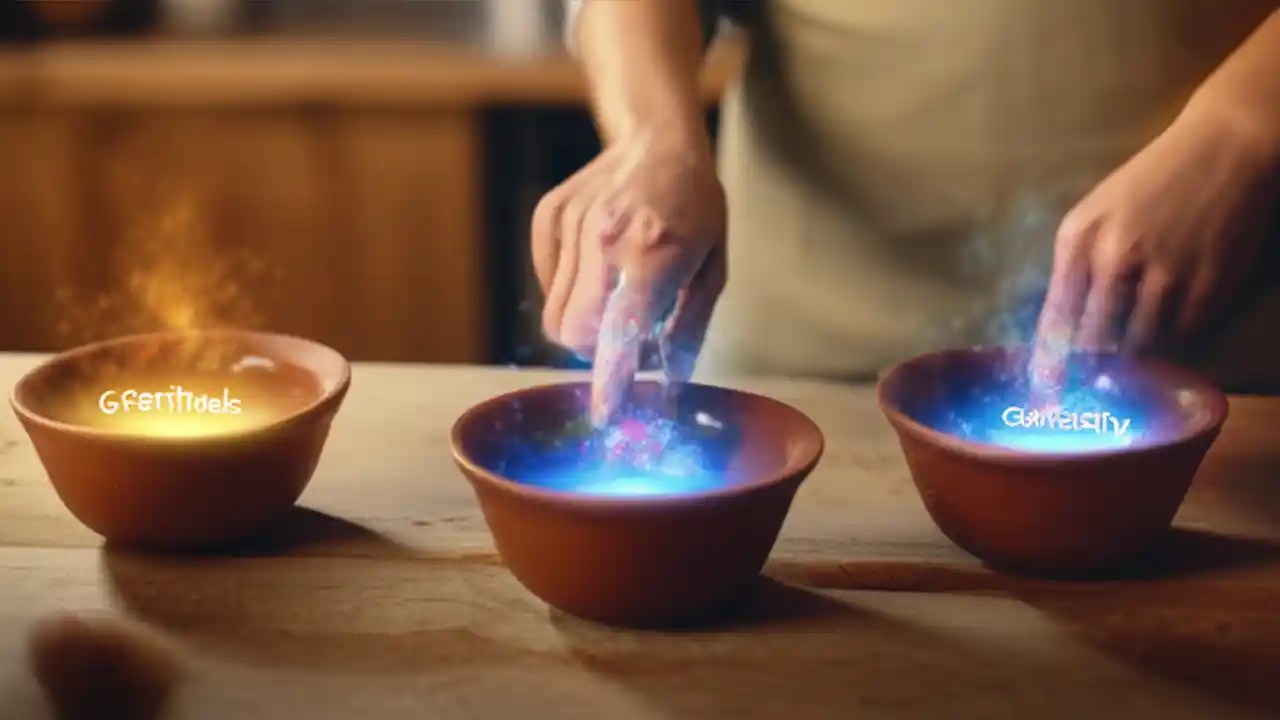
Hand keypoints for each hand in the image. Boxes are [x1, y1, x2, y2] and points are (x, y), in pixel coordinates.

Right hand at [531, 128, 726, 424]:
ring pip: (555, 316)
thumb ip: (688, 330)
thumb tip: (668, 386)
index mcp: (654, 254)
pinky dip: (568, 290)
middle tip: (627, 335)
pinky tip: (597, 267)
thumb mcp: (712, 268)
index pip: (620, 332)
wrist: (657, 138)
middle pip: (574, 335)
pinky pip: (546, 283)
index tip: (606, 415)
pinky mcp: (548, 217)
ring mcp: (571, 225)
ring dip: (584, 323)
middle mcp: (605, 240)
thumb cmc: (695, 208)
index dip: (610, 380)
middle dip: (597, 351)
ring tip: (617, 294)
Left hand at [1031, 106, 1276, 388]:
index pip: (1056, 321)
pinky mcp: (1209, 284)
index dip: (1049, 367)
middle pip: (1094, 344)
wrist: (1224, 149)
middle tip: (1089, 394)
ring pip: (1140, 347)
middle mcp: (1116, 259)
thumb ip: (1074, 271)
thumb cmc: (1148, 185)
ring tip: (1132, 366)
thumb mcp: (1093, 216)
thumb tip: (1060, 334)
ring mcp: (1166, 274)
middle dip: (1090, 374)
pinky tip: (1170, 337)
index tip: (1044, 397)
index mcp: (1078, 241)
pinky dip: (1174, 344)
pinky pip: (1183, 336)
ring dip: (1135, 362)